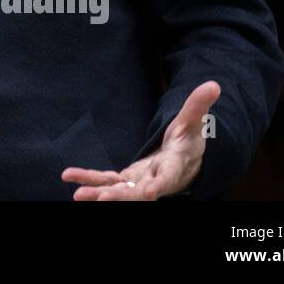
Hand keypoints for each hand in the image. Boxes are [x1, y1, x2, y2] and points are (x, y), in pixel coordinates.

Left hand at [61, 80, 220, 200]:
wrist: (183, 161)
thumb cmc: (188, 141)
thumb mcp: (193, 122)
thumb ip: (199, 105)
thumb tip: (214, 84)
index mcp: (175, 166)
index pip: (169, 178)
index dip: (160, 185)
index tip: (150, 193)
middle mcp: (156, 180)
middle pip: (139, 192)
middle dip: (122, 197)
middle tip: (103, 199)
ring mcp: (140, 183)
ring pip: (120, 191)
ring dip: (100, 193)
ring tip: (79, 196)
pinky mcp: (127, 180)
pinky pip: (107, 181)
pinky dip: (90, 179)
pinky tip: (69, 177)